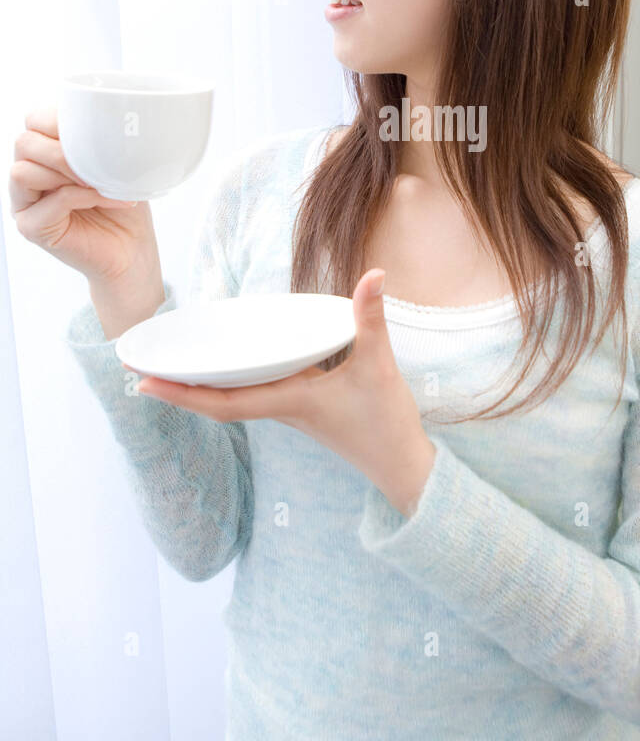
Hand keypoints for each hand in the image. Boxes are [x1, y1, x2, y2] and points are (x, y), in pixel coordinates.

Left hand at [120, 269, 435, 516]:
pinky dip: (229, 383)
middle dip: (176, 387)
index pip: (223, 402)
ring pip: (232, 398)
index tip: (144, 383)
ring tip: (168, 367)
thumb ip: (371, 318)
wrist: (401, 465)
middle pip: (215, 401)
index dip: (182, 392)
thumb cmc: (386, 423)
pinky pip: (252, 395)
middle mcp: (281, 408)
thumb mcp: (379, 365)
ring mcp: (289, 410)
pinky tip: (226, 366)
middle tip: (136, 370)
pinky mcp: (301, 408)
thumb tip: (373, 274)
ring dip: (198, 386)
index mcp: (289, 401)